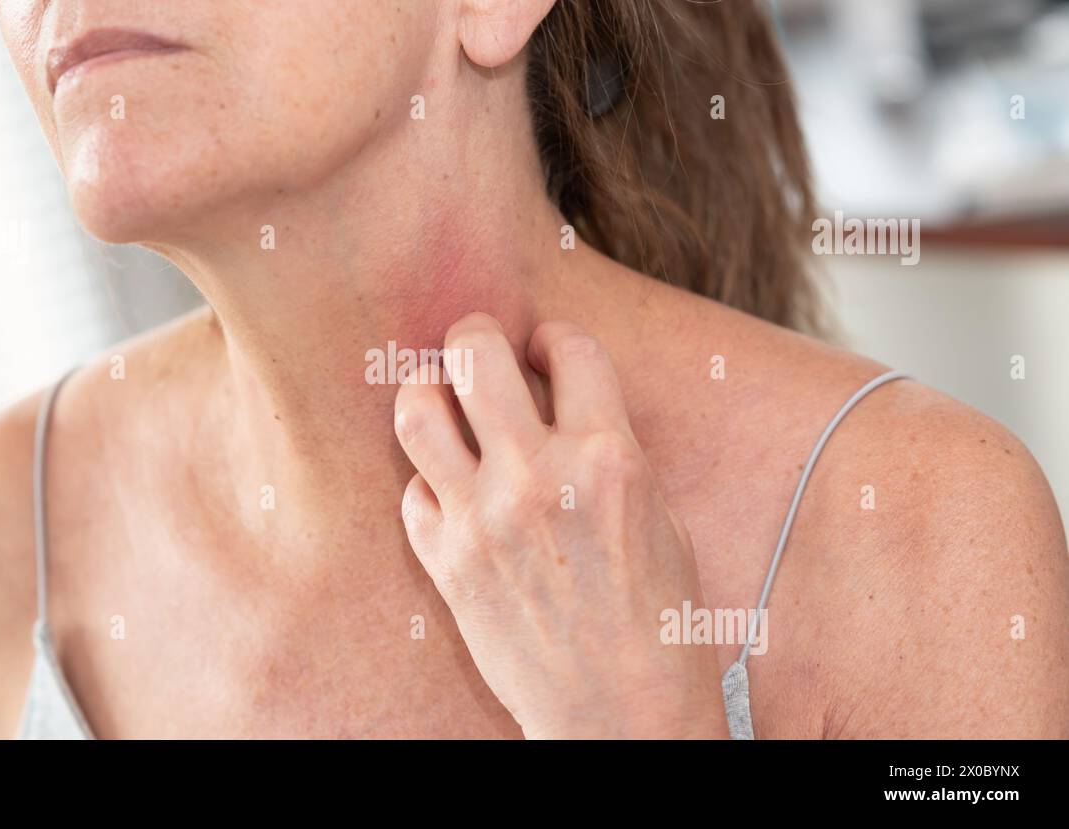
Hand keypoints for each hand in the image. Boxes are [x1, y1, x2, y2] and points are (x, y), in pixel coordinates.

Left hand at [394, 312, 726, 737]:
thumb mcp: (661, 518)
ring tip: (445, 401)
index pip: (569, 347)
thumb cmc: (658, 622)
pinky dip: (428, 484)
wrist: (620, 713)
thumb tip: (565, 402)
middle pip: (474, 352)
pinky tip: (452, 493)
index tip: (545, 348)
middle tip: (478, 349)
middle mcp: (538, 478)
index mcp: (608, 458)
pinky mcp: (445, 563)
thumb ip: (611, 450)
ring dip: (429, 393)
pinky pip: (411, 491)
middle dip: (474, 336)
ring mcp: (482, 519)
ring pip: (417, 410)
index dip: (554, 337)